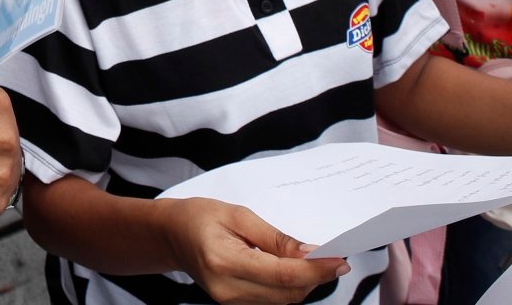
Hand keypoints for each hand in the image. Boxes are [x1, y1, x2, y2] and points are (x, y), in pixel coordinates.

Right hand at [158, 197, 345, 303]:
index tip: (339, 260)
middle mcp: (227, 289)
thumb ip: (275, 238)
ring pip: (284, 300)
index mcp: (224, 261)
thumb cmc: (200, 217)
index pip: (282, 274)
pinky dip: (289, 286)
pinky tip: (292, 269)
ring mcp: (230, 301)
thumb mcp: (238, 215)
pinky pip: (273, 300)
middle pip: (288, 292)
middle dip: (315, 277)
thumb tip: (311, 254)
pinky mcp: (235, 304)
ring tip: (313, 261)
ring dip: (304, 282)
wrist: (172, 234)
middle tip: (333, 257)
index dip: (316, 270)